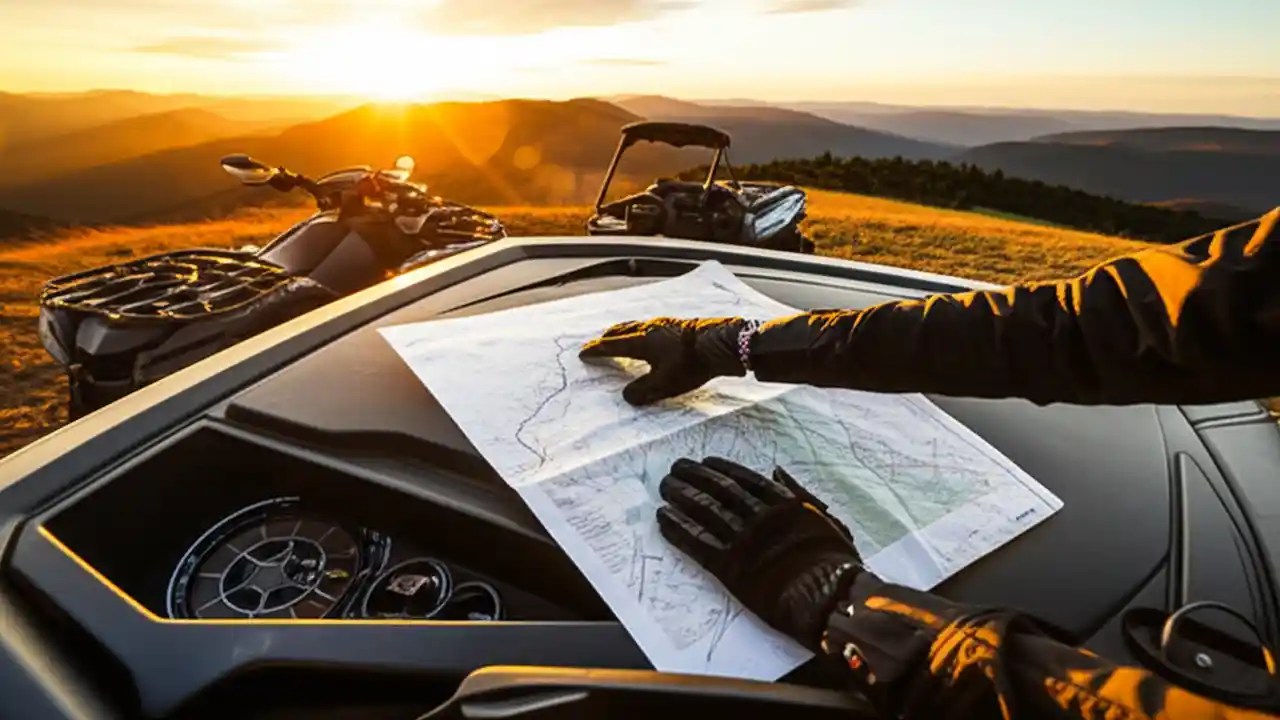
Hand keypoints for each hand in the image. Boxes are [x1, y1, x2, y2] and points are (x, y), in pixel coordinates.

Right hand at [578, 317, 745, 404]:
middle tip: (598, 342)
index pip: (612, 345)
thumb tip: (626, 396)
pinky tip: (650, 336)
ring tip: (620, 336)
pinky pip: (650, 326)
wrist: (724, 344)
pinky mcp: (679, 325)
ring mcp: (665, 324)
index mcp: (642, 341)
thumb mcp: (665, 383)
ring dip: (624, 331)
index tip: (584, 352)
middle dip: (608, 337)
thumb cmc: (692, 364)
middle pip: (622, 330)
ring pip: (637, 325)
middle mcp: (650, 328)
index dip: (597, 350)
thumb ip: (643, 390)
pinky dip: (640, 330)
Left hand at [656, 457, 861, 648]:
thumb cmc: (836, 563)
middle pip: (719, 491)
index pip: (745, 479)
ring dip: (681, 496)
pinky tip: (663, 517)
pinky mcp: (730, 568)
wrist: (830, 598)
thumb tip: (777, 471)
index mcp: (783, 504)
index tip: (704, 461)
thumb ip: (799, 494)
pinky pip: (698, 544)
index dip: (722, 469)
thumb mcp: (826, 519)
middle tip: (675, 468)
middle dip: (695, 477)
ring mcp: (743, 541)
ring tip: (665, 486)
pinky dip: (678, 529)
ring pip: (705, 512)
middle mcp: (759, 517)